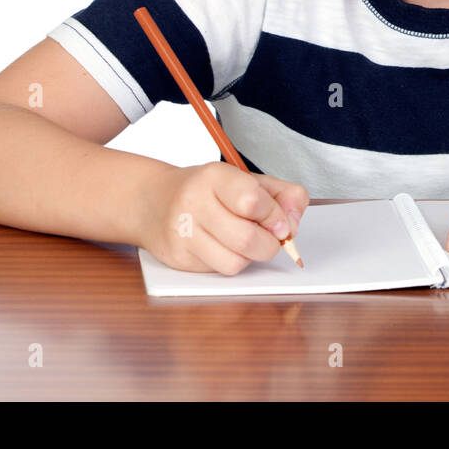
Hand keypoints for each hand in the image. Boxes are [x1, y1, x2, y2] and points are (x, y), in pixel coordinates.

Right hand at [140, 161, 308, 274]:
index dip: (276, 217)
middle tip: (270, 237)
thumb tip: (294, 222)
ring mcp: (182, 232)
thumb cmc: (209, 192)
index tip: (281, 223)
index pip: (252, 201)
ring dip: (250, 256)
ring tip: (244, 240)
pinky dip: (231, 262)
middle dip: (269, 244)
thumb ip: (283, 195)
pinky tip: (224, 247)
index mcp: (215, 176)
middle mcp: (194, 202)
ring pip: (235, 262)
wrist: (154, 202)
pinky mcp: (178, 258)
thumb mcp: (247, 181)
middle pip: (247, 239)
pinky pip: (219, 271)